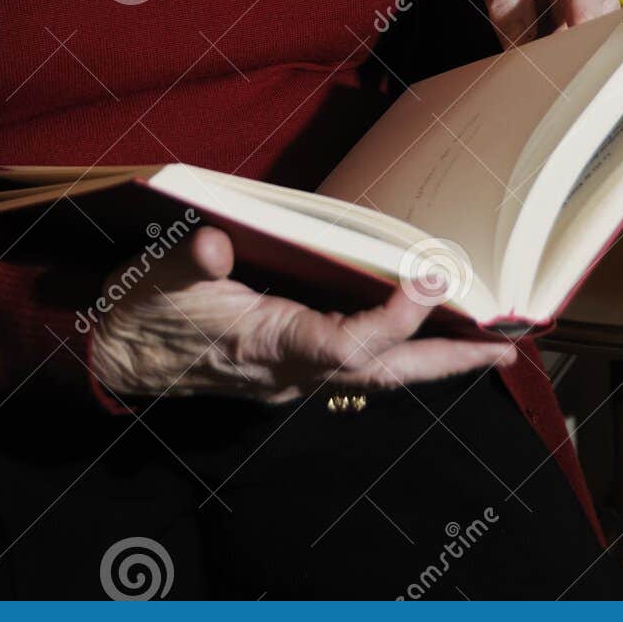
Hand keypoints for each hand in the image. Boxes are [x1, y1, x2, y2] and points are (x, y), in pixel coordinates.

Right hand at [89, 225, 516, 404]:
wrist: (119, 355)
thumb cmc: (145, 310)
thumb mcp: (161, 275)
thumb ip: (191, 259)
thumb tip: (213, 242)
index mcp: (266, 345)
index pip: (343, 344)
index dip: (391, 318)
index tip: (431, 281)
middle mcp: (290, 372)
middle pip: (382, 374)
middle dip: (444, 363)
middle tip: (503, 348)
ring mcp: (293, 378)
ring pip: (377, 376)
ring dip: (432, 361)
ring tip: (486, 346)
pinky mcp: (291, 371)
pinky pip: (358, 368)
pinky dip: (397, 352)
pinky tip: (422, 336)